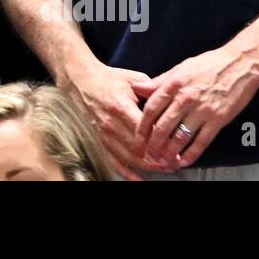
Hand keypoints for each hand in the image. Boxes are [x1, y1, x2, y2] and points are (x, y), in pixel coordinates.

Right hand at [59, 57, 172, 179]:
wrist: (82, 81)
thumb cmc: (110, 79)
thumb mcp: (134, 79)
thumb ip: (152, 91)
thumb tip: (172, 102)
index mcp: (120, 106)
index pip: (143, 130)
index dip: (160, 142)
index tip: (175, 149)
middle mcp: (111, 123)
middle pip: (138, 148)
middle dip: (158, 158)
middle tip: (175, 163)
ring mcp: (105, 134)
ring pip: (128, 157)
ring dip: (148, 166)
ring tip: (165, 169)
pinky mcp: (101, 140)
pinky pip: (114, 161)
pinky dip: (127, 173)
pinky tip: (140, 180)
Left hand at [133, 44, 258, 169]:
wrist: (241, 63)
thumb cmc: (209, 64)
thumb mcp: (180, 68)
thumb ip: (159, 81)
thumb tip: (137, 88)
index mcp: (174, 84)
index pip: (151, 108)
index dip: (142, 125)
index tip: (138, 136)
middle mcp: (185, 98)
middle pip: (163, 126)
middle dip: (153, 144)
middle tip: (149, 154)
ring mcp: (202, 110)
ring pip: (180, 137)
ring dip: (170, 152)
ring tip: (164, 161)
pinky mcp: (218, 119)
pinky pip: (202, 141)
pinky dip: (192, 154)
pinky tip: (185, 161)